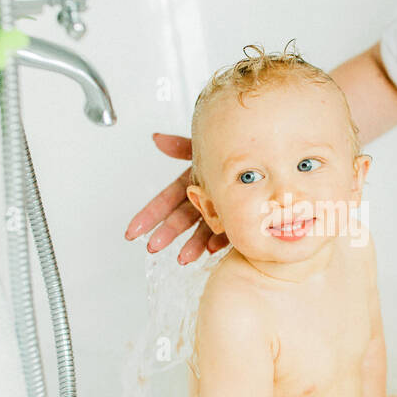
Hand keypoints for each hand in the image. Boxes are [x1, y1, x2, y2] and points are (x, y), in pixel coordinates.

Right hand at [124, 133, 229, 263]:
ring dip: (192, 244)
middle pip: (180, 219)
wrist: (264, 158)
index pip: (164, 202)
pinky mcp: (237, 220)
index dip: (148, 216)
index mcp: (191, 184)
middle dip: (166, 234)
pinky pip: (227, 233)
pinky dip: (219, 241)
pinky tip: (213, 249)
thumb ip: (181, 146)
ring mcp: (219, 212)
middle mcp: (202, 200)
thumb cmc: (232, 152)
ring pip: (202, 231)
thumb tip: (156, 138)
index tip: (132, 232)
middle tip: (153, 246)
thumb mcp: (204, 148)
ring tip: (185, 258)